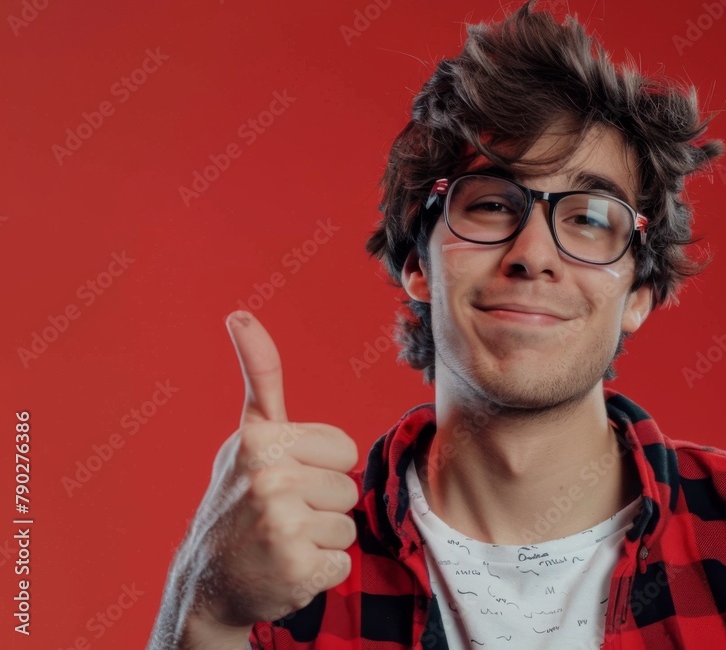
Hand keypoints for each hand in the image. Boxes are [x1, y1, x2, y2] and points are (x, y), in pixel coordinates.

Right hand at [188, 310, 358, 627]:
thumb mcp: (248, 434)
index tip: (284, 477)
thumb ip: (261, 377)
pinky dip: (320, 571)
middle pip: (348, 486)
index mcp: (260, 439)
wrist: (207, 583)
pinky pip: (342, 562)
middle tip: (281, 515)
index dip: (322, 466)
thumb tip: (241, 314)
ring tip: (282, 541)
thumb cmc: (237, 500)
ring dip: (321, 538)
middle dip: (322, 504)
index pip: (344, 449)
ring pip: (347, 524)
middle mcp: (268, 477)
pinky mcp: (295, 567)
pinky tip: (286, 569)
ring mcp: (280, 524)